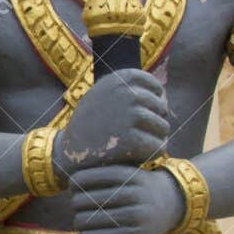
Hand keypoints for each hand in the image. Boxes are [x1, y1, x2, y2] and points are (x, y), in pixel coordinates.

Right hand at [56, 69, 170, 175]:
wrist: (68, 151)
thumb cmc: (90, 123)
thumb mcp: (103, 95)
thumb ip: (128, 89)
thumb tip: (164, 94)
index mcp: (121, 78)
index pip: (156, 87)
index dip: (152, 103)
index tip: (138, 116)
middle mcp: (127, 93)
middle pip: (162, 109)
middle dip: (153, 123)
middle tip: (135, 134)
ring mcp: (131, 115)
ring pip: (163, 128)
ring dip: (153, 139)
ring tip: (134, 144)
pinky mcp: (132, 139)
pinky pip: (159, 147)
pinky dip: (151, 154)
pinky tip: (136, 156)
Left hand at [67, 163, 185, 233]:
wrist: (174, 203)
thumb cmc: (140, 187)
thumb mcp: (128, 172)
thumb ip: (104, 175)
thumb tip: (70, 184)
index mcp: (128, 175)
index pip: (86, 178)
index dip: (74, 184)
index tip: (73, 188)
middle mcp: (133, 194)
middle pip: (82, 201)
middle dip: (75, 205)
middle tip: (79, 207)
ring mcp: (135, 216)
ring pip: (86, 220)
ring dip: (79, 223)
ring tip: (83, 222)